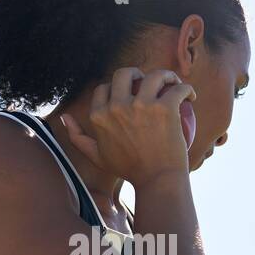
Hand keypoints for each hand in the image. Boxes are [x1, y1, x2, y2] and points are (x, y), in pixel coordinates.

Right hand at [59, 67, 196, 185]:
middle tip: (150, 84)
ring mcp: (141, 105)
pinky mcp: (165, 108)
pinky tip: (191, 96)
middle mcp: (117, 107)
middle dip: (136, 73)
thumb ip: (77, 137)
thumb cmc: (129, 170)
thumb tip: (63, 117)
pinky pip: (178, 88)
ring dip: (166, 75)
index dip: (116, 88)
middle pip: (124, 73)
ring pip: (154, 75)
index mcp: (99, 115)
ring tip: (173, 84)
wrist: (157, 181)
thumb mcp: (97, 156)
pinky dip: (187, 89)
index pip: (104, 88)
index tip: (130, 96)